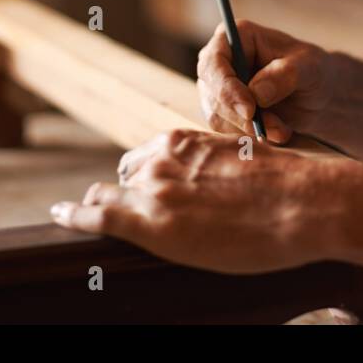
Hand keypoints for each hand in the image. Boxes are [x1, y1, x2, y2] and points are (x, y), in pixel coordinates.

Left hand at [50, 129, 349, 272]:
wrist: (301, 203)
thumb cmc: (286, 186)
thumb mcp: (243, 161)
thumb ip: (217, 165)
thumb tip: (221, 183)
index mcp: (185, 141)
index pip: (147, 156)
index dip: (141, 175)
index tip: (138, 185)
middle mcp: (162, 158)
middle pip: (125, 174)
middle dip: (125, 191)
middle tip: (125, 209)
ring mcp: (153, 188)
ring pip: (107, 194)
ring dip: (103, 207)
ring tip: (86, 217)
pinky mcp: (148, 221)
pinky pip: (95, 216)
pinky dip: (73, 216)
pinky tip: (60, 217)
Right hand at [196, 20, 337, 143]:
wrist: (316, 95)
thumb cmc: (312, 70)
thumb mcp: (308, 67)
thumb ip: (284, 76)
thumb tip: (256, 93)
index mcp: (236, 36)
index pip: (213, 62)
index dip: (226, 88)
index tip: (250, 111)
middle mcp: (220, 61)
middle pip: (211, 93)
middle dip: (242, 117)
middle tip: (275, 128)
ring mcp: (217, 87)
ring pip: (217, 116)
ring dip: (249, 130)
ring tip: (282, 130)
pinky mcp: (222, 111)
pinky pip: (226, 131)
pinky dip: (250, 137)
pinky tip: (276, 132)